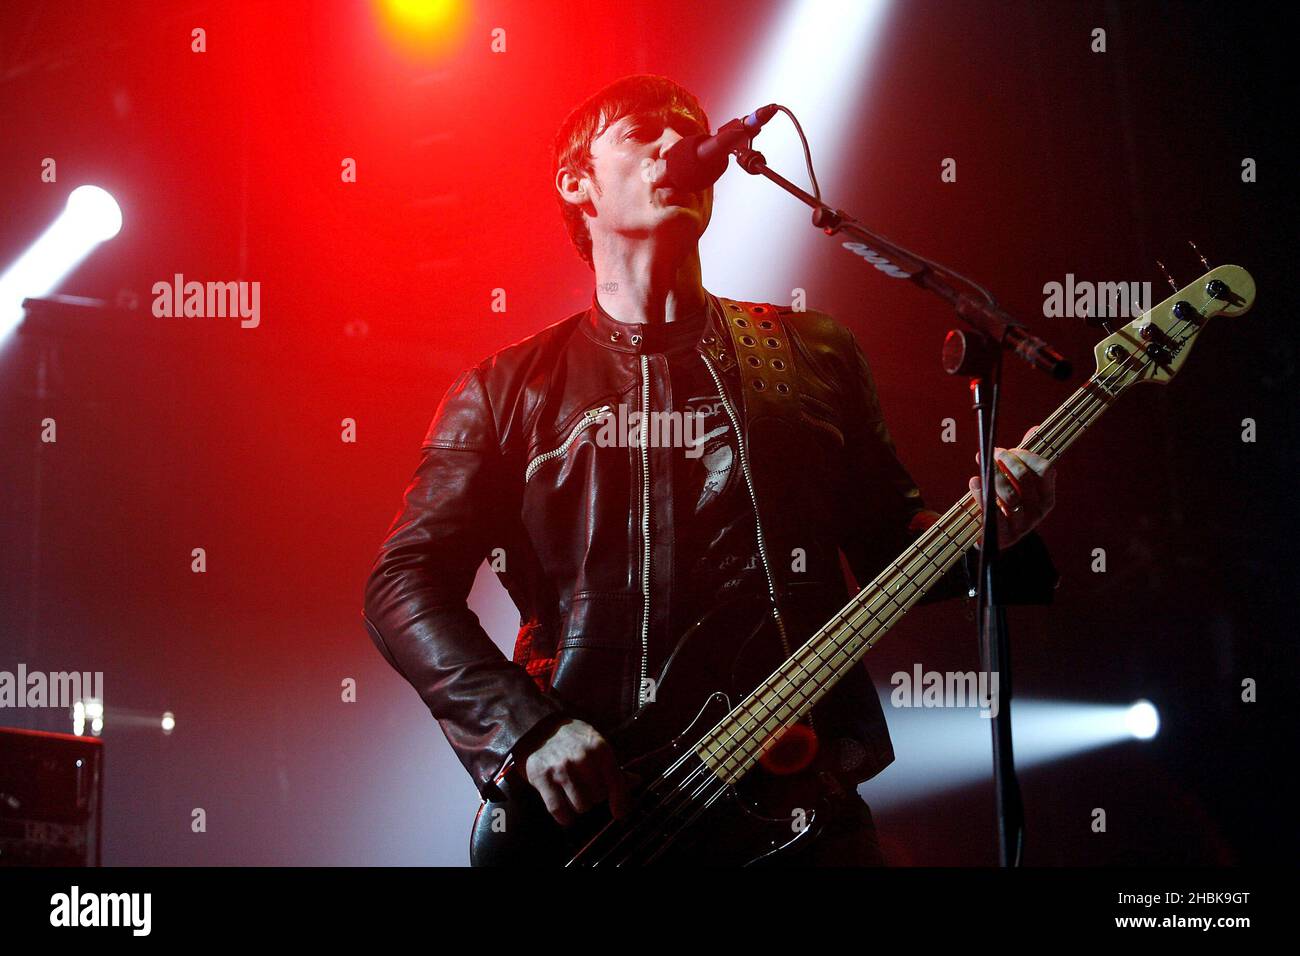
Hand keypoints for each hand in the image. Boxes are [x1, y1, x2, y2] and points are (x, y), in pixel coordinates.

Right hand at [517, 718, 633, 825]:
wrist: (537, 725)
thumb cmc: (572, 738)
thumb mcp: (596, 744)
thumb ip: (615, 766)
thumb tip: (636, 782)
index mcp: (600, 749)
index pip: (616, 784)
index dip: (621, 802)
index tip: (620, 814)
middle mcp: (582, 759)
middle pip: (598, 798)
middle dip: (594, 798)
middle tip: (587, 789)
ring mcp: (561, 769)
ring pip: (580, 807)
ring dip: (579, 806)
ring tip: (574, 795)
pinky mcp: (541, 778)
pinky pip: (558, 810)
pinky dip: (564, 816)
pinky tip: (563, 808)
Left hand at [968, 425, 1055, 549]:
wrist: (995, 536)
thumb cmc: (1007, 502)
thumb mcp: (1019, 482)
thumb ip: (1026, 457)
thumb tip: (1035, 428)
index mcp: (1047, 497)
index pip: (1045, 469)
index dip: (1026, 455)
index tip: (1010, 449)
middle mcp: (1039, 512)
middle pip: (1024, 479)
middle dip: (1007, 460)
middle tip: (993, 452)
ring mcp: (1023, 525)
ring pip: (1009, 495)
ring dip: (993, 475)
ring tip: (982, 464)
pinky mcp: (1004, 536)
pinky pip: (993, 513)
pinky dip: (981, 494)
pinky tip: (974, 481)